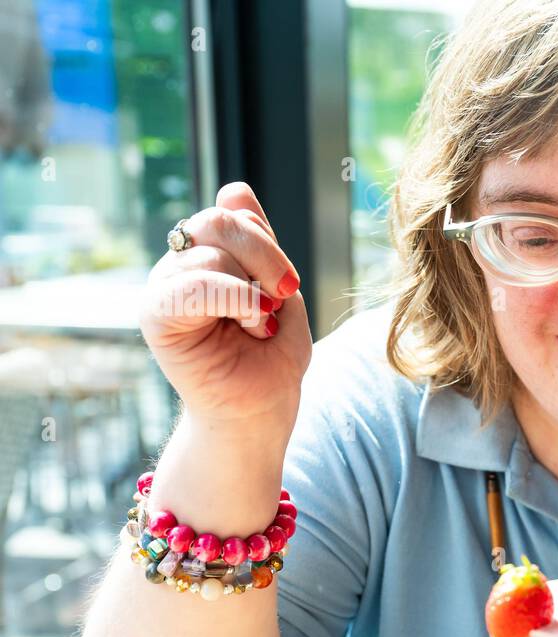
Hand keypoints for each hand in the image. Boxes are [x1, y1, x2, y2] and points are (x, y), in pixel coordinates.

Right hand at [140, 182, 310, 434]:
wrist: (262, 410)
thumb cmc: (272, 357)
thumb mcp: (278, 289)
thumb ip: (258, 242)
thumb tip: (233, 190)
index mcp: (210, 256)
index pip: (231, 212)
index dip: (265, 238)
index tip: (288, 283)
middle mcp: (182, 266)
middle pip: (217, 222)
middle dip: (263, 253)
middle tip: (285, 292)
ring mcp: (165, 287)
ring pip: (210, 254)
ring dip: (252, 289)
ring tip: (262, 324)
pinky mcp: (156, 315)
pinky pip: (190, 285)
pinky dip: (233, 297)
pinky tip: (254, 321)